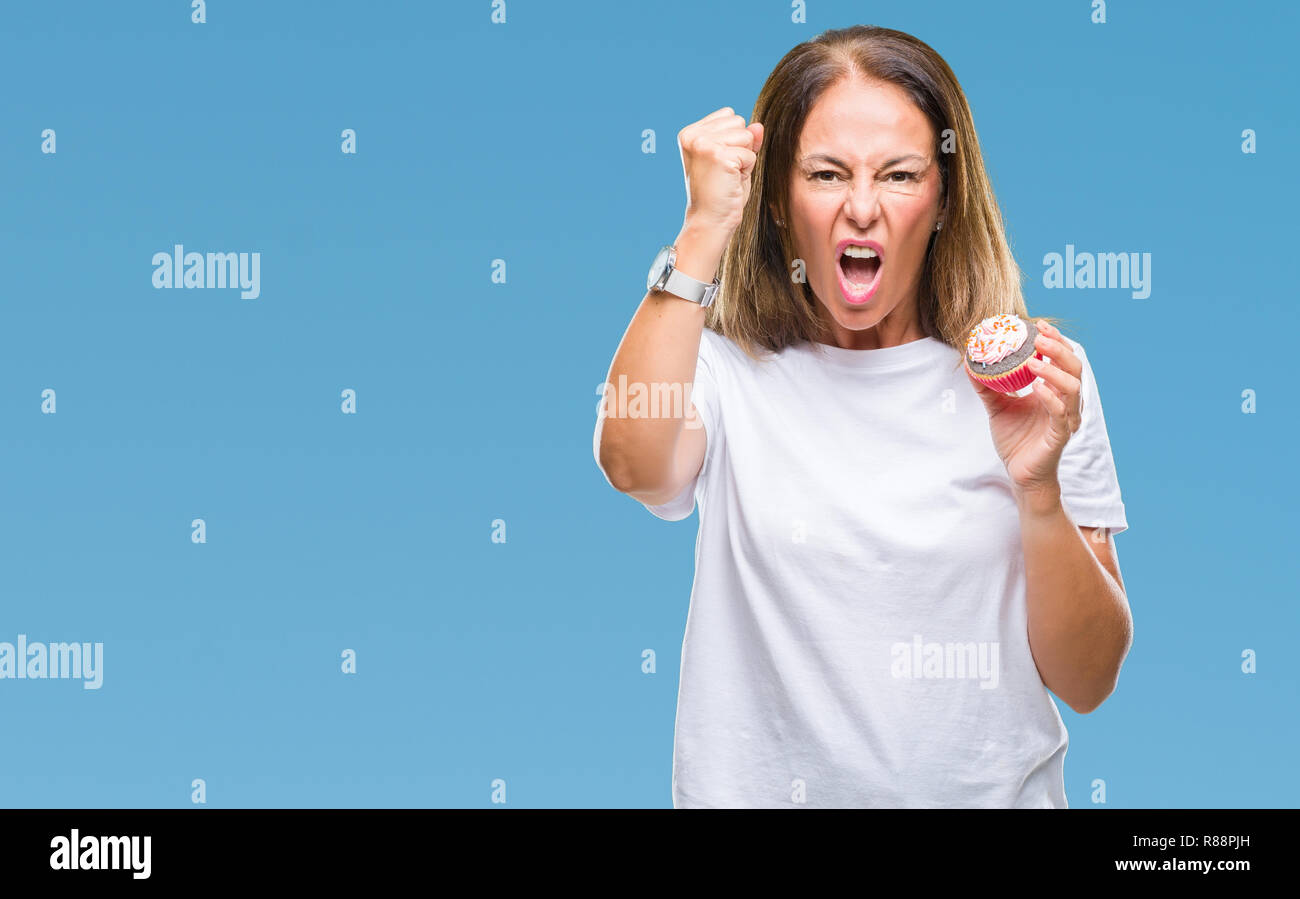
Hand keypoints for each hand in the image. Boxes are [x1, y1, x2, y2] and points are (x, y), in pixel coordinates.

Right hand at [678, 107, 763, 235]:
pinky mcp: (718, 156)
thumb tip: (758, 125)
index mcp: (690, 133)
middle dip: (740, 146)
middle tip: (725, 172)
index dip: (733, 140)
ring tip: (728, 176)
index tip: (719, 163)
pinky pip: (750, 154)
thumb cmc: (720, 194)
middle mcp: (693, 135)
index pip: (729, 115)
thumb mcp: (733, 159)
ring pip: (746, 135)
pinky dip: (747, 170)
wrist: (710, 221)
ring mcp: (704, 144)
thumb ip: (744, 139)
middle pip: (739, 122)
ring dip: (744, 158)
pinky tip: (731, 182)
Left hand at [966, 320, 1082, 495]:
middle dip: (1059, 349)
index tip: (1038, 325)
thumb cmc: (1015, 440)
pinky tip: (1037, 388)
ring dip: (1054, 371)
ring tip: (1034, 361)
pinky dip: (1051, 398)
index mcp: (1054, 391)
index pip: (1062, 359)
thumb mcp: (997, 407)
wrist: (1020, 473)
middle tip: (1039, 338)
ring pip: (1073, 387)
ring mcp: (1065, 418)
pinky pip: (1061, 413)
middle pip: (1074, 367)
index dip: (1054, 340)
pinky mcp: (1059, 436)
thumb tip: (970, 362)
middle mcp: (1065, 402)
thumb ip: (987, 386)